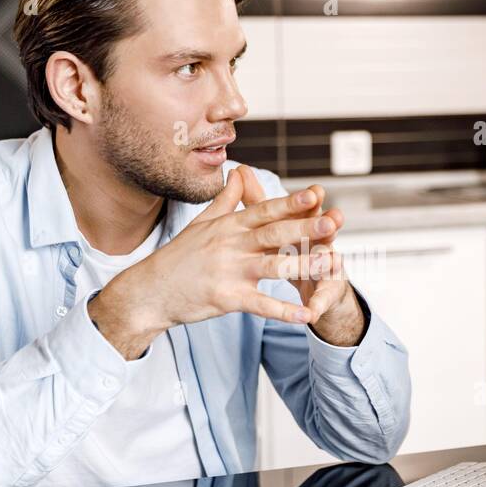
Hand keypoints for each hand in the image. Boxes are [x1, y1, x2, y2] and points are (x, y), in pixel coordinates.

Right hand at [88, 166, 334, 357]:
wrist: (150, 290)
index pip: (264, 210)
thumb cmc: (179, 257)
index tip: (317, 193)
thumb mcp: (201, 223)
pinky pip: (260, 305)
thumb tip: (238, 170)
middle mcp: (230, 245)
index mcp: (228, 226)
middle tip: (335, 222)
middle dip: (306, 228)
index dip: (291, 202)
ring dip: (304, 266)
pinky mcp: (226, 298)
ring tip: (332, 265)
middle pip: (274, 234)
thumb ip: (224, 198)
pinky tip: (306, 316)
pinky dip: (283, 311)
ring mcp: (229, 272)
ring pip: (272, 267)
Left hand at [236, 168, 364, 346]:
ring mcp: (325, 272)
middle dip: (327, 226)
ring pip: (326, 266)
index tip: (316, 191)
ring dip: (328, 262)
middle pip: (323, 234)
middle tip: (334, 217)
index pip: (307, 212)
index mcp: (303, 229)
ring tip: (331, 260)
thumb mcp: (273, 228)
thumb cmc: (292, 253)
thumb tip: (239, 170)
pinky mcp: (324, 297)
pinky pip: (319, 302)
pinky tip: (313, 312)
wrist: (317, 292)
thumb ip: (257, 201)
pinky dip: (316, 306)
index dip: (310, 203)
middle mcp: (319, 246)